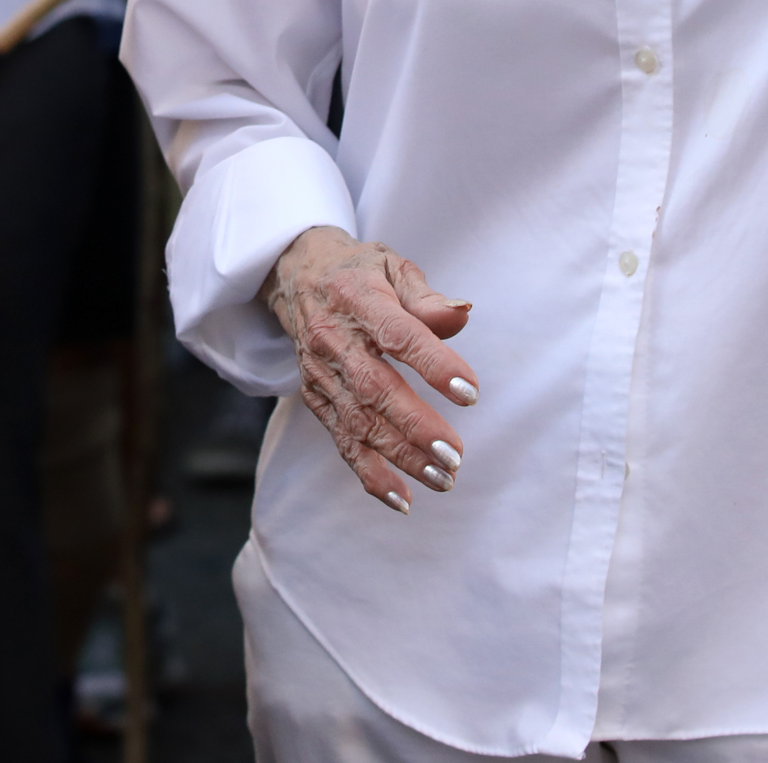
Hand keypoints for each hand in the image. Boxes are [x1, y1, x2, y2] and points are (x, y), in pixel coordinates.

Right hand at [263, 225, 477, 512]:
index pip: (398, 334)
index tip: (470, 393)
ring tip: (443, 479)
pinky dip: (370, 474)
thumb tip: (462, 316)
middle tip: (454, 455)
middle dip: (415, 425)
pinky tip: (403, 499)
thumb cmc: (358, 273)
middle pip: (374, 387)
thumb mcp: (393, 266)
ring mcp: (321, 373)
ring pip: (358, 422)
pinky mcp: (316, 398)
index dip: (434, 364)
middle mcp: (334, 339)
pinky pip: (342, 441)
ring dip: (400, 456)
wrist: (297, 275)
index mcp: (358, 299)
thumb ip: (426, 297)